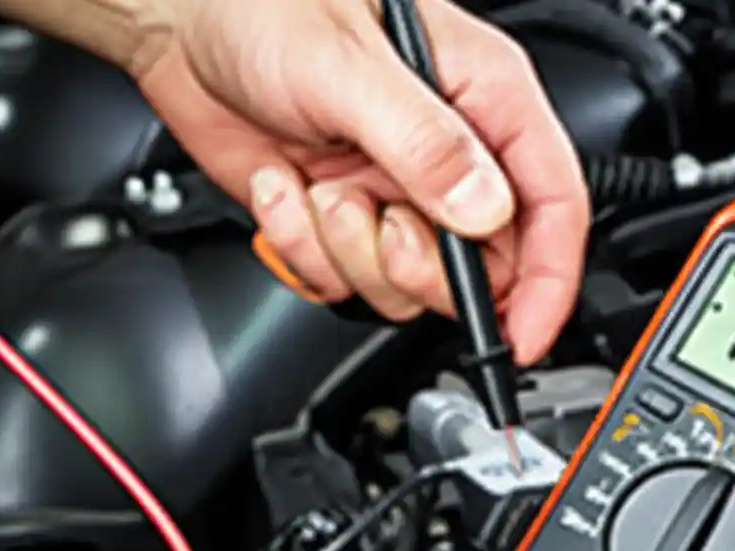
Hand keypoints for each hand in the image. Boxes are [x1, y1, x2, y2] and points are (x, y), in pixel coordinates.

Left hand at [134, 0, 589, 364]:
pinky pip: (342, 279)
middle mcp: (445, 153)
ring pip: (407, 284)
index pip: (551, 204)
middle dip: (424, 268)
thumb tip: (482, 209)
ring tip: (320, 191)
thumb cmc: (266, 4)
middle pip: (482, 265)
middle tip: (383, 227)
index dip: (549, 279)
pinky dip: (304, 250)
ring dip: (351, 254)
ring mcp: (393, 191)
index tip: (525, 333)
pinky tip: (286, 190)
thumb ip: (423, 142)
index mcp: (481, 97)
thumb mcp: (348, 68)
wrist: (183, 22)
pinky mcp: (341, 218)